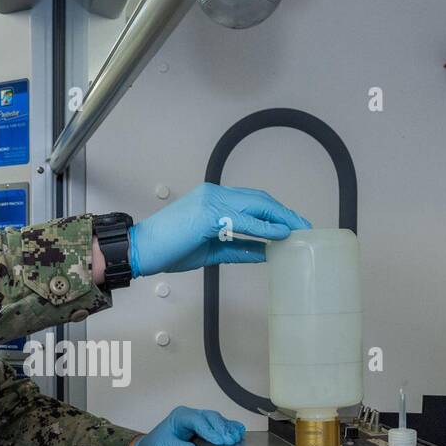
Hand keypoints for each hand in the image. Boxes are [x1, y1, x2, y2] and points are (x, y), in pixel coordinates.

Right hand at [127, 183, 309, 276]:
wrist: (141, 249)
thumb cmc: (168, 249)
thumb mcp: (210, 251)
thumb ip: (238, 248)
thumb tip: (265, 252)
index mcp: (212, 199)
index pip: (251, 201)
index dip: (274, 212)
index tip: (291, 225)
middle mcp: (214, 194)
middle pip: (259, 199)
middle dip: (284, 213)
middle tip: (304, 227)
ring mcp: (212, 202)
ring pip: (255, 206)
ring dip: (280, 218)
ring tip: (298, 230)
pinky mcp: (209, 215)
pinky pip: (244, 221)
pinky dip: (265, 228)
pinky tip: (279, 235)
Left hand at [128, 407, 245, 445]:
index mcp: (180, 417)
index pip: (198, 420)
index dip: (210, 430)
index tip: (219, 440)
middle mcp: (191, 418)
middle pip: (211, 418)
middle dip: (222, 429)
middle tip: (230, 440)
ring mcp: (199, 425)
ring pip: (217, 422)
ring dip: (228, 429)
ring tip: (237, 438)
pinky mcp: (205, 434)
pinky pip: (219, 428)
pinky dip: (229, 430)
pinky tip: (238, 432)